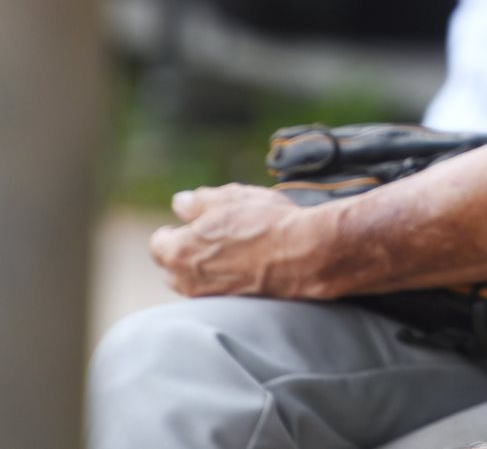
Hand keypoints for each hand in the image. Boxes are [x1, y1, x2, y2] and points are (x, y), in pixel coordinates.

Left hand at [148, 184, 331, 298]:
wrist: (307, 255)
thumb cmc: (267, 223)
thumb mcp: (231, 199)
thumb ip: (199, 201)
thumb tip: (181, 203)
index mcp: (178, 252)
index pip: (158, 242)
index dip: (176, 228)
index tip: (194, 222)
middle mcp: (186, 281)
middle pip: (172, 266)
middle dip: (186, 251)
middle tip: (214, 235)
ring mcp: (209, 298)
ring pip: (195, 281)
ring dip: (206, 267)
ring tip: (235, 250)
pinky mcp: (232, 307)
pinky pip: (217, 292)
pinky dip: (226, 279)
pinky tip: (250, 264)